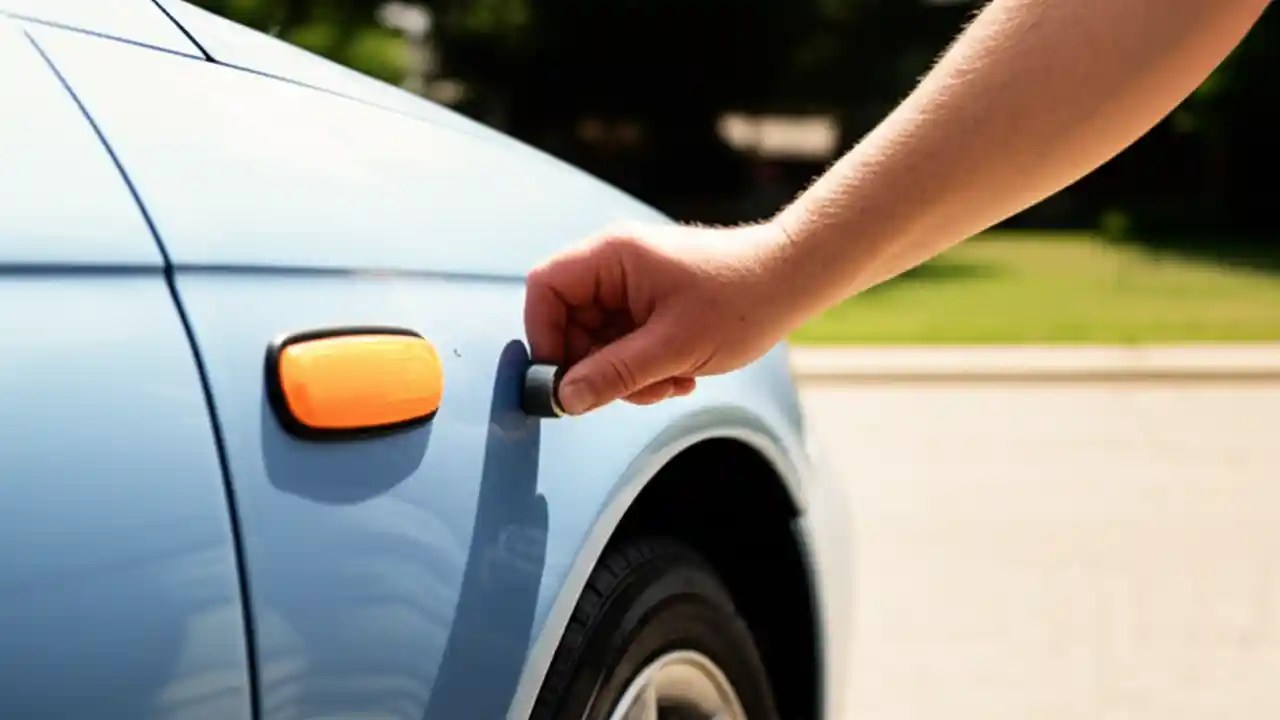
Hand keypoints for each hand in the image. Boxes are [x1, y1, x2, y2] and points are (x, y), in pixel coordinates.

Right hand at [523, 220, 799, 414]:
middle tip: (637, 390)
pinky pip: (625, 344)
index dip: (544, 336)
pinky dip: (646, 368)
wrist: (794, 281)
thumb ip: (614, 374)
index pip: (545, 289)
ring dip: (628, 375)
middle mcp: (615, 264)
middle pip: (570, 324)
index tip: (564, 379)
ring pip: (599, 342)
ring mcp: (632, 285)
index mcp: (612, 255)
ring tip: (673, 381)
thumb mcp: (674, 347)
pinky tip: (682, 375)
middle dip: (599, 367)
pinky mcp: (650, 304)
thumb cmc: (742, 300)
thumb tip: (563, 399)